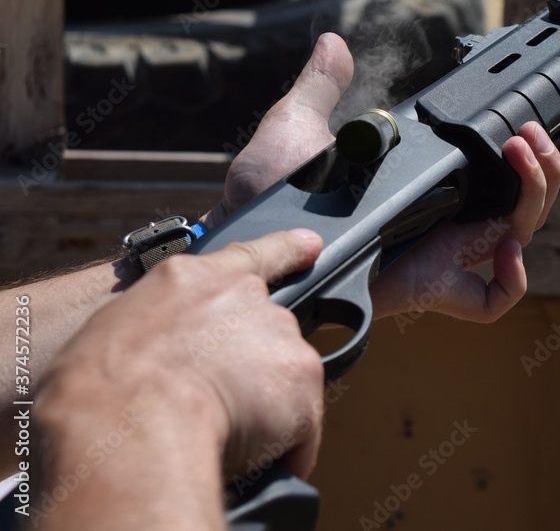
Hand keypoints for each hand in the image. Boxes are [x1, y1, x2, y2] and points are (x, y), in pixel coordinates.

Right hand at [37, 230, 326, 480]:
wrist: (126, 414)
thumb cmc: (97, 390)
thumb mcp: (115, 338)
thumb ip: (157, 335)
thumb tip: (167, 369)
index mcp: (186, 280)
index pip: (246, 255)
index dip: (285, 250)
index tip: (311, 245)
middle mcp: (239, 294)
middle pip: (265, 330)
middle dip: (248, 368)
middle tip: (211, 406)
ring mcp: (275, 329)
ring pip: (284, 375)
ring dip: (264, 404)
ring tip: (219, 434)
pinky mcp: (300, 371)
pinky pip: (302, 421)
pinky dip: (287, 446)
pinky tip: (263, 464)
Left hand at [206, 33, 559, 321]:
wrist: (251, 239)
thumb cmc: (269, 192)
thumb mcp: (301, 126)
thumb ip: (324, 86)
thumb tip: (332, 42)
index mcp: (423, 189)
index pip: (493, 179)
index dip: (530, 162)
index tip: (544, 130)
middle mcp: (441, 226)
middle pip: (521, 206)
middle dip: (545, 170)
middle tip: (537, 135)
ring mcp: (440, 257)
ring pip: (519, 237)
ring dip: (537, 197)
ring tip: (524, 156)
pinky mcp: (430, 288)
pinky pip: (489, 302)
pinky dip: (510, 281)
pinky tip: (505, 247)